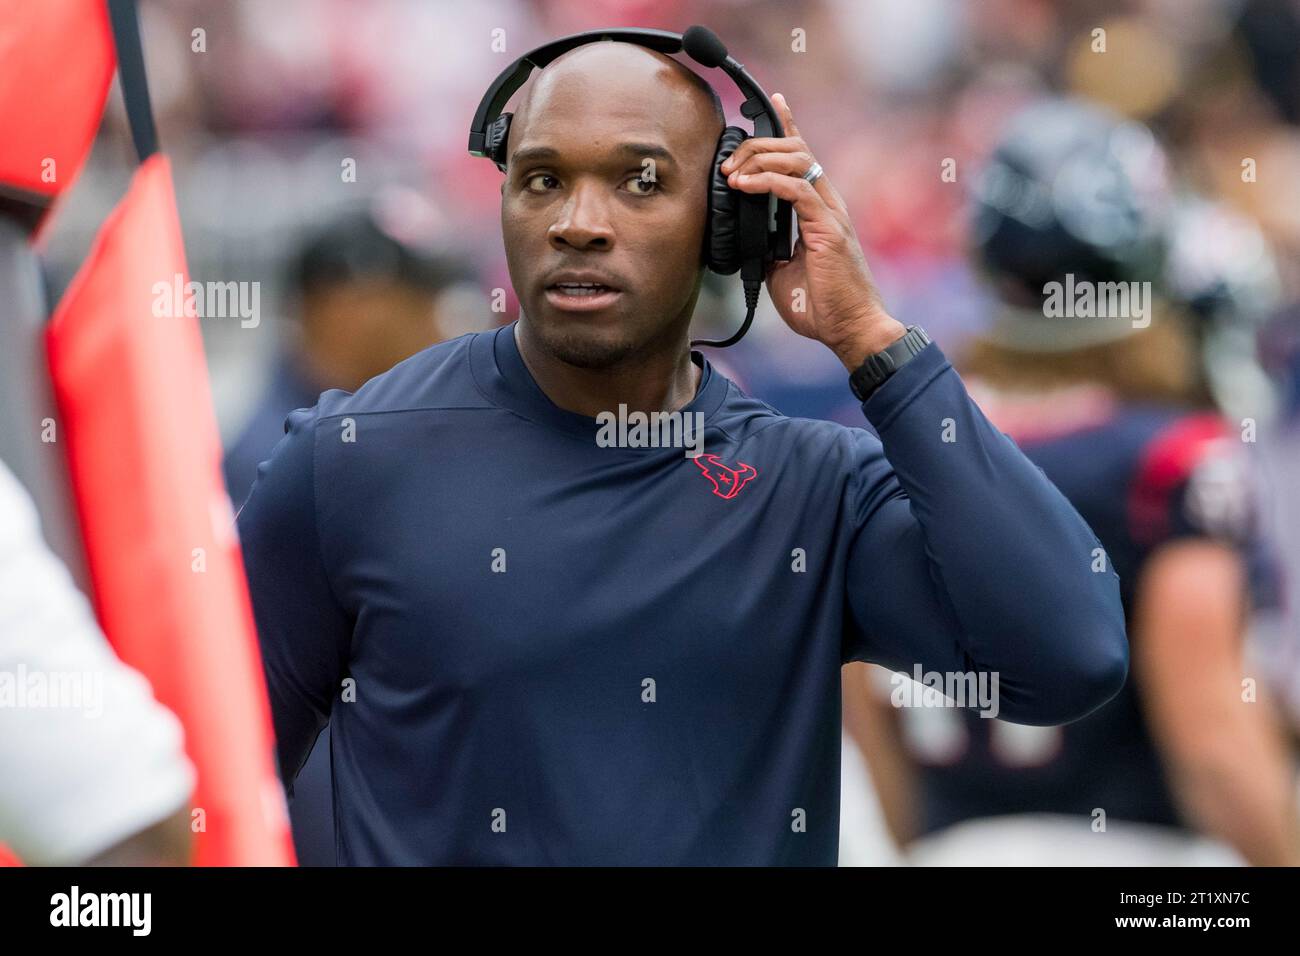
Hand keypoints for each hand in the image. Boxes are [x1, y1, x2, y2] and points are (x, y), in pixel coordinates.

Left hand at [720, 93, 905, 368]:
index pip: (803, 156)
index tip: (772, 101)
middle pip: (795, 149)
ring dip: (758, 160)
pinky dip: (767, 182)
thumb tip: (744, 237)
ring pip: (797, 160)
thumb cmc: (822, 306)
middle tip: (727, 162)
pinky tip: (745, 186)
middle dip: (757, 145)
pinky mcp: (828, 228)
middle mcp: (828, 203)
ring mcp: (830, 213)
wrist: (849, 330)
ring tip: (731, 174)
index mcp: (820, 209)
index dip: (789, 125)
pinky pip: (796, 189)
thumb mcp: (781, 272)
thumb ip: (768, 247)